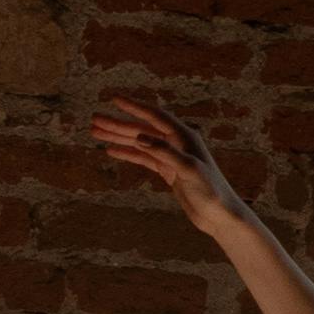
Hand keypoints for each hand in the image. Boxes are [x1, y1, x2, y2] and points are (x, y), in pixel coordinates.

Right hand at [90, 95, 254, 240]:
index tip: (113, 99)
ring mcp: (171, 156)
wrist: (220, 215)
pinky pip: (143, 158)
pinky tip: (111, 150)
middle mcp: (177, 143)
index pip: (155, 116)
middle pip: (142, 128)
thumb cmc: (210, 191)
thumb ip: (165, 153)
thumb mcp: (188, 171)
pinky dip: (127, 153)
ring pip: (139, 143)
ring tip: (95, 132)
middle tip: (94, 119)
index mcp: (184, 137)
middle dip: (118, 123)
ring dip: (118, 137)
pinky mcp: (169, 171)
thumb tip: (140, 137)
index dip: (134, 107)